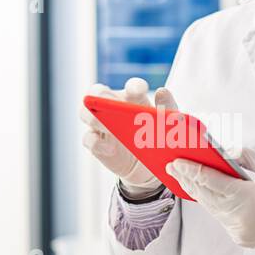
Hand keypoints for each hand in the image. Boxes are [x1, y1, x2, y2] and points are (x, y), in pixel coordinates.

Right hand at [80, 78, 177, 195]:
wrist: (147, 167)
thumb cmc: (156, 139)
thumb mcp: (169, 125)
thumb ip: (169, 108)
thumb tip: (162, 91)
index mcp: (135, 98)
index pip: (132, 86)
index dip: (134, 86)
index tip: (138, 91)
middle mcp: (113, 106)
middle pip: (97, 92)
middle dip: (101, 95)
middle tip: (109, 104)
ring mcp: (101, 124)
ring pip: (85, 112)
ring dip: (93, 118)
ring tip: (107, 127)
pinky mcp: (96, 143)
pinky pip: (88, 139)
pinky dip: (97, 143)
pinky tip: (110, 149)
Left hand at [167, 148, 254, 254]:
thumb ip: (245, 158)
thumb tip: (223, 152)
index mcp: (248, 197)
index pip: (211, 181)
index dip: (191, 170)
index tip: (177, 161)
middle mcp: (239, 217)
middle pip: (205, 195)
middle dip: (187, 179)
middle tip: (172, 166)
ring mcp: (238, 230)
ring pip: (210, 208)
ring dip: (196, 192)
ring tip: (183, 177)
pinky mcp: (240, 238)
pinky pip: (220, 217)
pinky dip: (211, 204)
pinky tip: (202, 193)